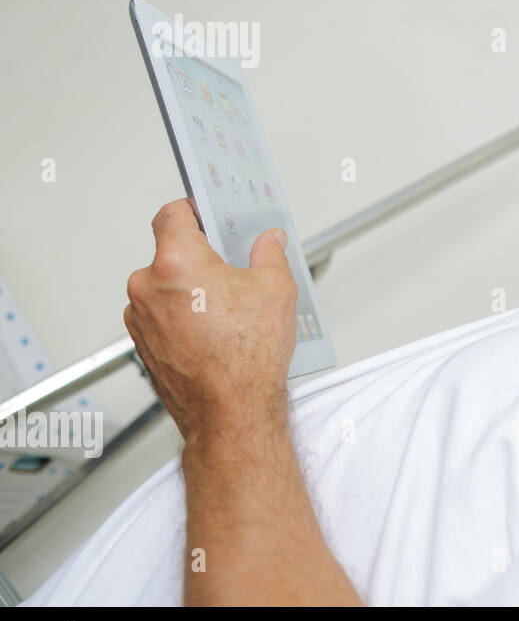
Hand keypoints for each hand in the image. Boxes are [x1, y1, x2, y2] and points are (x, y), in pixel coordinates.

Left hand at [124, 199, 298, 442]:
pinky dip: (182, 318)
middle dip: (201, 259)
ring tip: (228, 310)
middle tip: (233, 270)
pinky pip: (161, 317)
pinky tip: (214, 332)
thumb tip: (268, 242)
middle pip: (171, 254)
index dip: (194, 209)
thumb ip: (268, 254)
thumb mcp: (276, 288)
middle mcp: (147, 286)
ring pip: (165, 288)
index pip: (173, 214)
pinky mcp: (142, 344)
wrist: (231, 411)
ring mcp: (140, 318)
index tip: (208, 214)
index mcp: (176, 260)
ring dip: (190, 291)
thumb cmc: (246, 356)